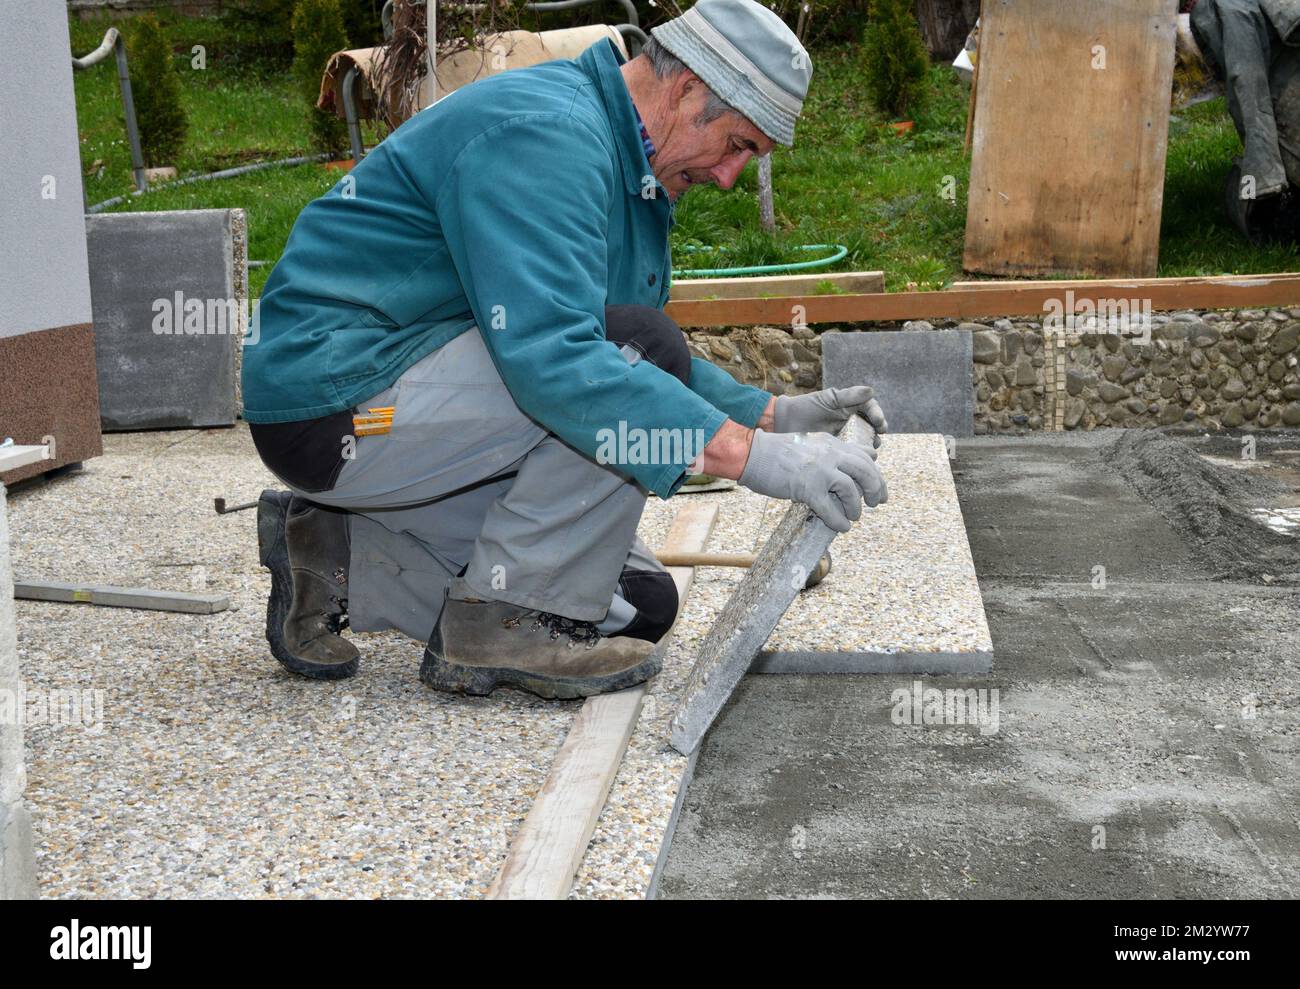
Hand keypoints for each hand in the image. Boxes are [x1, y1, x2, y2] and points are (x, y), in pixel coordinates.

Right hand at [738, 429, 886, 532]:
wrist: (752, 454)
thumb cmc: (778, 453)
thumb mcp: (811, 444)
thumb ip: (833, 451)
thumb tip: (859, 459)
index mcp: (831, 443)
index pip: (864, 456)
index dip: (876, 474)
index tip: (878, 489)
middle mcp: (830, 454)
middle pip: (865, 470)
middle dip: (875, 488)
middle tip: (876, 503)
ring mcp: (819, 470)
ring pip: (851, 489)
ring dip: (856, 507)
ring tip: (854, 516)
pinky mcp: (807, 488)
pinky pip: (830, 509)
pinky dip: (839, 521)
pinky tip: (842, 527)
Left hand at [773, 386, 887, 452]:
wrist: (785, 423)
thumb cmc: (805, 407)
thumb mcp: (827, 399)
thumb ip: (849, 396)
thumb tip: (871, 391)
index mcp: (850, 407)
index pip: (870, 409)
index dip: (878, 415)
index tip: (879, 423)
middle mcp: (850, 421)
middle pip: (871, 427)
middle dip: (877, 432)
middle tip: (877, 438)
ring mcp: (845, 436)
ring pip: (864, 442)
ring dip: (870, 446)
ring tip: (871, 450)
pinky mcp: (838, 450)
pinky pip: (852, 453)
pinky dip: (857, 456)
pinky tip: (859, 460)